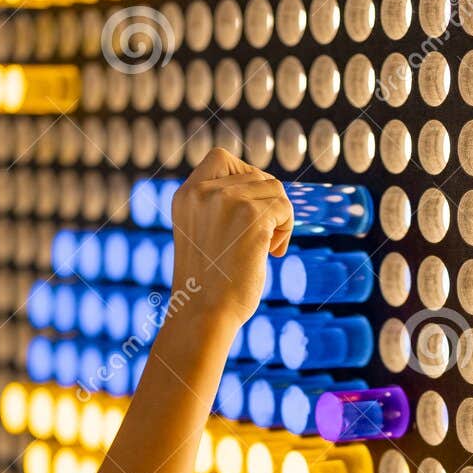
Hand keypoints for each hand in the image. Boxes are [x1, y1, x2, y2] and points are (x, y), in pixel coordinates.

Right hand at [166, 146, 293, 333]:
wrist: (204, 314)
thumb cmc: (208, 283)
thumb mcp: (204, 233)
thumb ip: (220, 206)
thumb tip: (267, 186)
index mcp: (186, 195)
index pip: (222, 158)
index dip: (244, 177)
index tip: (249, 208)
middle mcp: (204, 192)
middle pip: (257, 176)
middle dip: (266, 205)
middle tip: (262, 238)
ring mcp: (227, 201)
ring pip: (275, 190)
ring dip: (279, 219)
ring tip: (267, 247)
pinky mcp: (252, 217)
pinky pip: (285, 208)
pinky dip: (286, 230)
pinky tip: (272, 253)